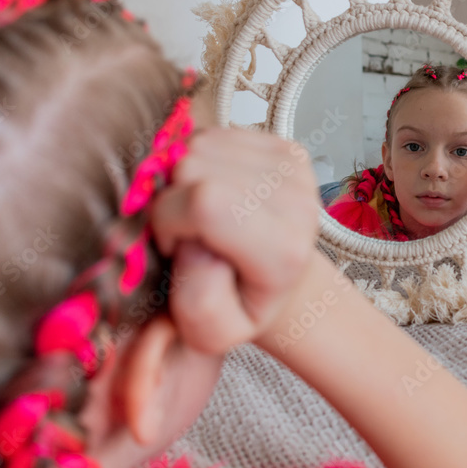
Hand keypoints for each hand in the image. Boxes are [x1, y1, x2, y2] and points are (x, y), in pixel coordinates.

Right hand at [150, 127, 320, 354]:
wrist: (279, 283)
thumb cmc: (239, 306)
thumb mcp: (212, 332)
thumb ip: (196, 301)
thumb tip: (194, 244)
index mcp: (283, 252)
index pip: (205, 203)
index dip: (169, 220)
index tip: (176, 247)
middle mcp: (297, 203)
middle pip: (194, 165)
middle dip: (173, 199)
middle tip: (190, 233)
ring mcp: (294, 170)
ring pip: (199, 144)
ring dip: (184, 179)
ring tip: (205, 216)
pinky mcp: (285, 148)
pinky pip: (214, 135)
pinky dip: (201, 163)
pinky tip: (217, 193)